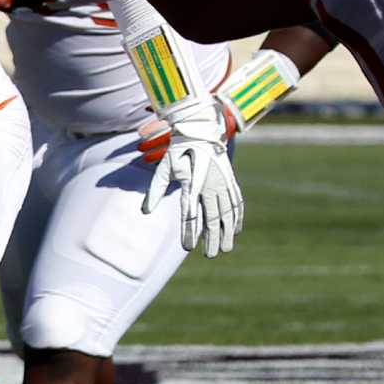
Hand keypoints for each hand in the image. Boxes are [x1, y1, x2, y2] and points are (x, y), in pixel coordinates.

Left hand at [141, 96, 243, 256]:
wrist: (200, 128)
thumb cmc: (178, 149)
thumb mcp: (164, 167)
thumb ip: (155, 190)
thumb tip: (145, 212)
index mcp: (192, 183)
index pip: (190, 213)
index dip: (189, 231)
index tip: (188, 247)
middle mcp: (209, 184)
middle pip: (212, 218)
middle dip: (211, 238)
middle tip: (209, 255)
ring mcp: (222, 182)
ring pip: (227, 212)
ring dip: (227, 232)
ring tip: (225, 249)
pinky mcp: (229, 179)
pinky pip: (236, 201)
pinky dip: (238, 217)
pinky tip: (236, 229)